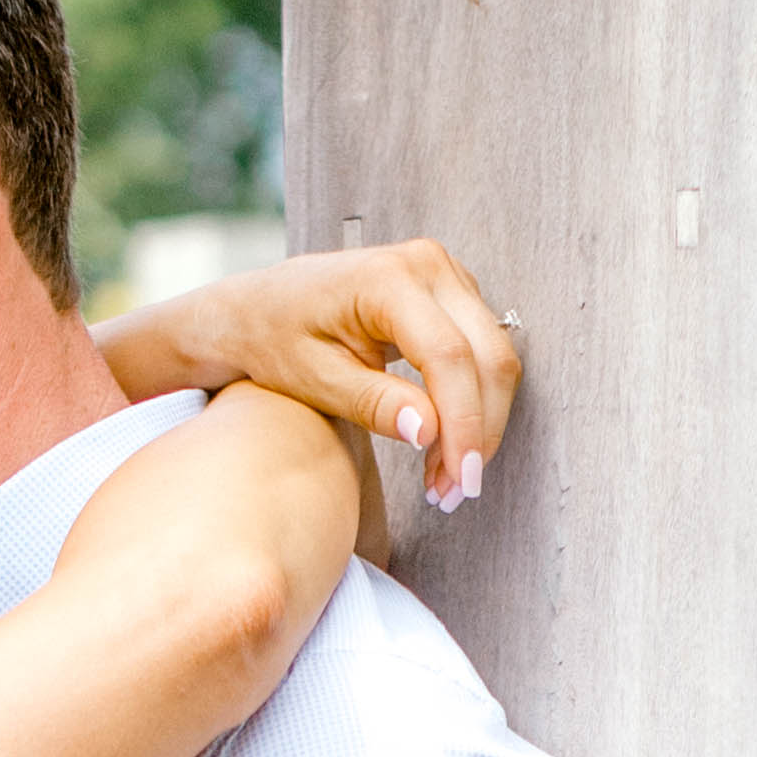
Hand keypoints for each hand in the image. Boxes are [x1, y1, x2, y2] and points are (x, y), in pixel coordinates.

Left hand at [96, 240, 523, 515]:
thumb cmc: (275, 336)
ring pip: (495, 358)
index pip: (448, 355)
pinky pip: (483, 353)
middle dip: (479, 432)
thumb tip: (429, 432)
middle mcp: (426, 265)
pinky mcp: (451, 295)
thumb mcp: (315, 378)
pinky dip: (473, 403)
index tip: (459, 477)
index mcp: (387, 278)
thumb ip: (373, 403)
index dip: (463, 422)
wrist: (260, 308)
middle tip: (454, 491)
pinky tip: (444, 446)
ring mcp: (445, 275)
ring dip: (480, 424)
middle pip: (487, 356)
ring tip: (444, 479)